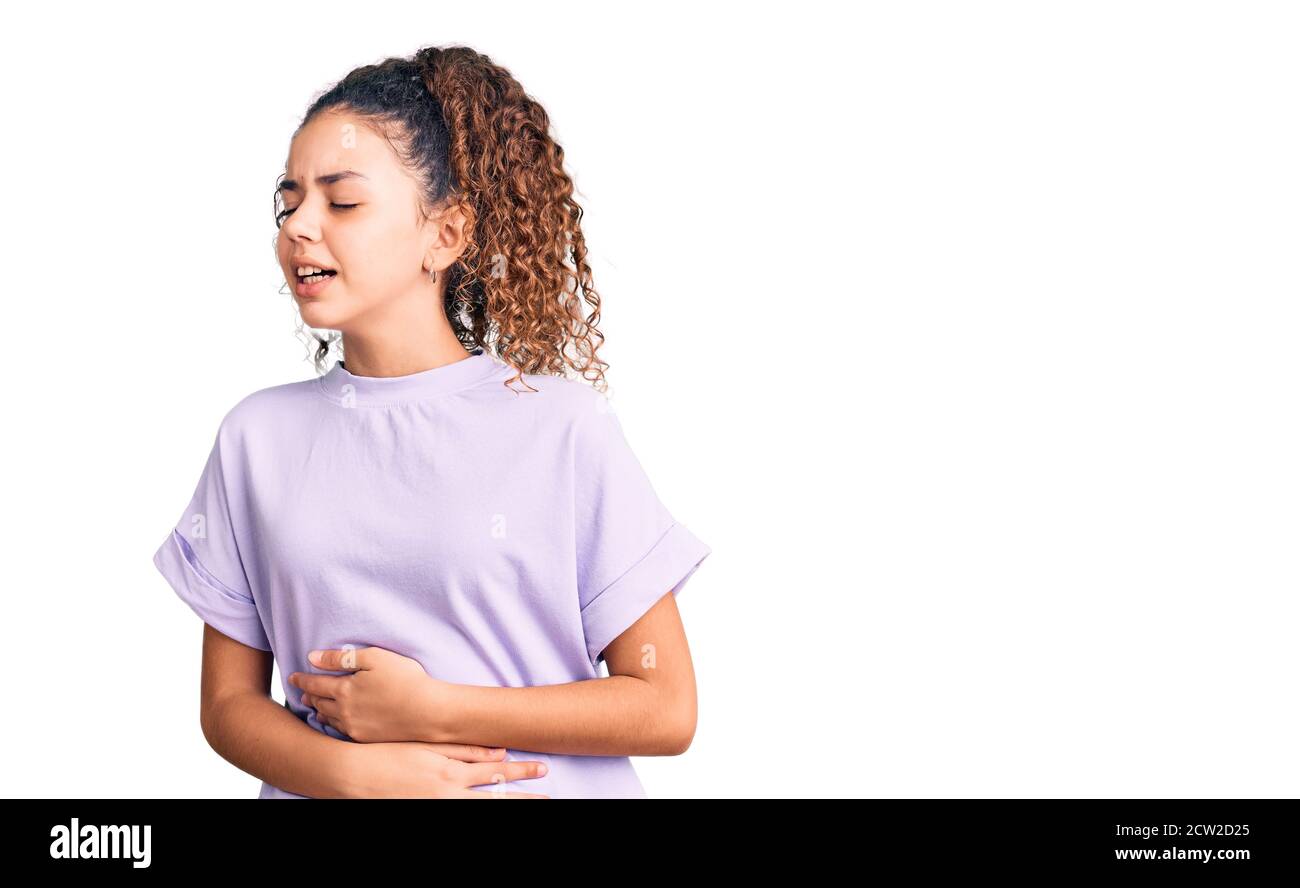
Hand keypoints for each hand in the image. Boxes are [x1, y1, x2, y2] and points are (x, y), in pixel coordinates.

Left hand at [288, 645, 458, 743]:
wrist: (428, 712)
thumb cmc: (405, 679)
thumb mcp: (374, 658)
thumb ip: (340, 658)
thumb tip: (313, 657)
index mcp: (343, 690)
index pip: (314, 684)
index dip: (302, 679)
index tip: (293, 676)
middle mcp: (344, 712)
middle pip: (319, 703)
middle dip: (309, 696)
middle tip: (302, 692)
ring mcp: (354, 728)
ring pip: (328, 719)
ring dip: (319, 711)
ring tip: (314, 707)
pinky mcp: (366, 738)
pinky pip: (341, 731)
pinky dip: (333, 724)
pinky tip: (336, 722)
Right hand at [344, 741, 549, 797]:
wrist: (353, 777)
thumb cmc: (389, 756)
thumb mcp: (428, 747)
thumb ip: (464, 750)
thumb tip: (498, 751)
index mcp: (450, 774)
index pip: (495, 773)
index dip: (521, 772)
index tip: (542, 770)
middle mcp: (447, 796)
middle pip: (494, 800)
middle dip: (523, 799)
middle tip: (547, 797)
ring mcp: (436, 809)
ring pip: (479, 811)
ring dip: (504, 808)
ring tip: (531, 806)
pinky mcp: (423, 815)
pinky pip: (456, 819)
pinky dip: (475, 814)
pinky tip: (492, 814)